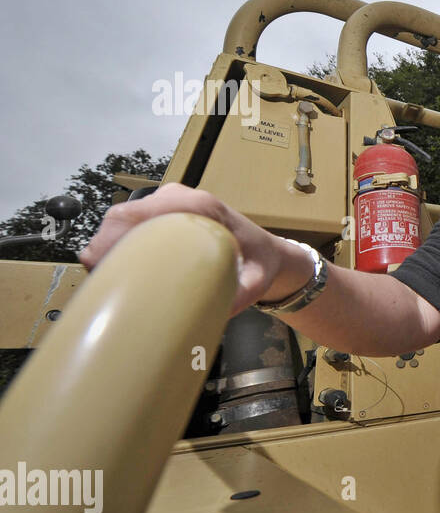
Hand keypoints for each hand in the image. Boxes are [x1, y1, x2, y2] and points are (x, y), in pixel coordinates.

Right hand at [78, 183, 286, 318]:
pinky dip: (120, 242)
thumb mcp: (255, 282)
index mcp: (202, 207)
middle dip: (104, 247)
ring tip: (111, 278)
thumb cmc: (259, 264)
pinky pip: (131, 222)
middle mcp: (182, 198)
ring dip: (110, 246)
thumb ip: (238, 296)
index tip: (100, 268)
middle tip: (102, 283)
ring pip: (122, 218)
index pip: (142, 213)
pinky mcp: (164, 209)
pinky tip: (123, 267)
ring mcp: (170, 200)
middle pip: (124, 215)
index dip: (112, 238)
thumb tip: (208, 314)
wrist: (267, 251)